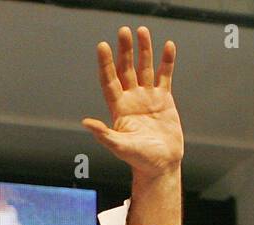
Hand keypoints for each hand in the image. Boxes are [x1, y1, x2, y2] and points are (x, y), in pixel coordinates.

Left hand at [82, 27, 182, 179]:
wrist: (161, 165)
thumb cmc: (139, 159)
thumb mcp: (120, 147)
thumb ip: (104, 134)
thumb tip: (85, 123)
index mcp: (118, 109)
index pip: (109, 81)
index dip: (106, 64)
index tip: (102, 46)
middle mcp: (131, 99)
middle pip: (126, 69)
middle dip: (125, 51)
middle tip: (123, 31)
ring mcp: (147, 97)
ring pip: (145, 68)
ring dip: (144, 50)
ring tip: (142, 30)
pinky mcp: (164, 99)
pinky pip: (164, 75)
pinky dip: (167, 61)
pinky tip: (168, 46)